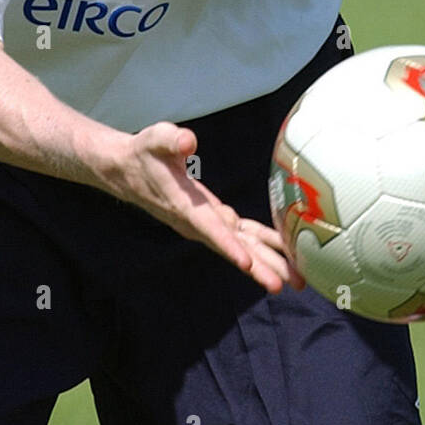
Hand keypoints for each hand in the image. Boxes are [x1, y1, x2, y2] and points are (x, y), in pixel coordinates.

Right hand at [104, 122, 304, 293]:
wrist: (129, 173)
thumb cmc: (144, 154)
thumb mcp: (154, 140)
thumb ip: (171, 140)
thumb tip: (188, 141)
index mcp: (185, 206)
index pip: (209, 229)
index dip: (228, 246)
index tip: (246, 264)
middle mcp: (198, 222)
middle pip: (232, 248)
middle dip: (258, 267)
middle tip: (284, 285)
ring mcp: (207, 224)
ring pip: (242, 246)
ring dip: (268, 263)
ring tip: (296, 280)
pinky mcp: (215, 219)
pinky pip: (243, 235)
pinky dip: (264, 245)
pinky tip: (285, 253)